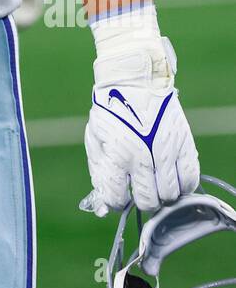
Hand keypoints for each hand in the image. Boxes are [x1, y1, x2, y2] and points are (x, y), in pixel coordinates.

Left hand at [80, 34, 199, 215]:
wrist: (134, 80)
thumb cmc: (111, 112)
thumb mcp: (96, 140)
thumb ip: (100, 174)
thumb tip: (105, 206)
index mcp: (116, 155)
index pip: (118, 199)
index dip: (118, 202)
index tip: (121, 195)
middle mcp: (142, 157)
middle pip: (149, 202)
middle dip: (143, 199)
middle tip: (141, 188)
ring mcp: (166, 151)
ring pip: (171, 195)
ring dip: (163, 194)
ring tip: (156, 181)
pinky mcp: (184, 145)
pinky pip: (191, 180)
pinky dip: (183, 185)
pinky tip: (172, 176)